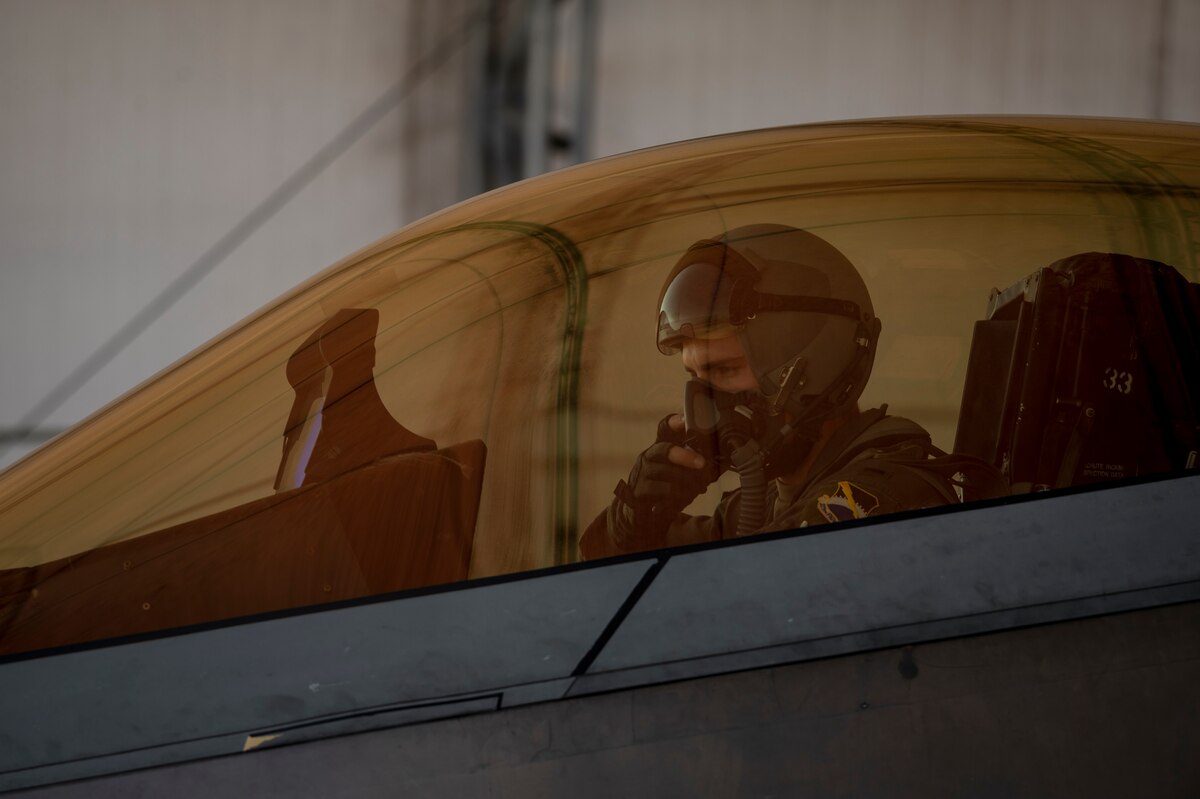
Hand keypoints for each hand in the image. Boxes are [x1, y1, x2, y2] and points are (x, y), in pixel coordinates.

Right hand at [612, 414, 716, 542]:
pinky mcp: (639, 491)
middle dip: (685, 456)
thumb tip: (721, 462)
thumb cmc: (666, 488)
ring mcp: (642, 473)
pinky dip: (678, 495)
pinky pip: (661, 491)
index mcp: (660, 447)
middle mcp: (649, 456)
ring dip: (687, 481)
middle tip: (702, 464)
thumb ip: (694, 464)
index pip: (663, 428)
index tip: (684, 421)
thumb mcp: (678, 472)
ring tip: (700, 487)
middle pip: (664, 449)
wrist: (643, 513)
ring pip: (665, 473)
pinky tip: (687, 498)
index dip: (673, 422)